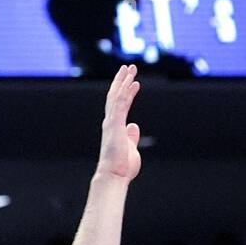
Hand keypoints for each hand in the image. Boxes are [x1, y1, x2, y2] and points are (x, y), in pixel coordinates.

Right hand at [95, 64, 140, 183]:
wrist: (114, 176)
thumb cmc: (122, 167)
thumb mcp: (130, 148)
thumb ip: (131, 136)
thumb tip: (134, 126)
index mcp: (114, 127)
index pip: (118, 104)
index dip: (123, 91)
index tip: (130, 80)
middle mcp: (111, 122)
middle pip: (114, 96)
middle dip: (121, 80)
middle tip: (128, 68)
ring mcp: (112, 123)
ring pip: (117, 96)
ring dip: (124, 81)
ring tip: (131, 69)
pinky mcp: (115, 125)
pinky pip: (121, 104)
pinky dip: (127, 92)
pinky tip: (134, 83)